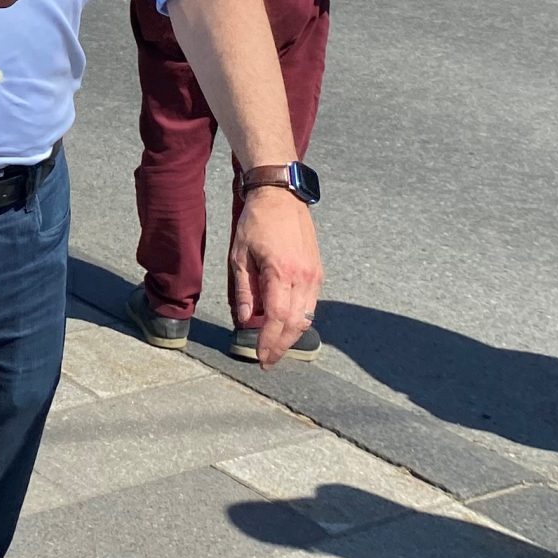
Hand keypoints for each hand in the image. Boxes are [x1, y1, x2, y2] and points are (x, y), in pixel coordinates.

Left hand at [229, 187, 321, 365]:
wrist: (281, 196)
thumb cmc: (255, 223)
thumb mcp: (239, 256)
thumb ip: (244, 290)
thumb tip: (244, 320)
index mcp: (280, 272)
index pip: (276, 318)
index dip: (269, 341)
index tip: (261, 357)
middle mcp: (303, 276)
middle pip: (295, 323)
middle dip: (281, 346)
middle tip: (268, 360)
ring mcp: (314, 274)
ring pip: (306, 316)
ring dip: (292, 336)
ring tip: (276, 348)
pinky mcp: (318, 271)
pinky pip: (311, 304)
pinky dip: (299, 319)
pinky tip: (286, 325)